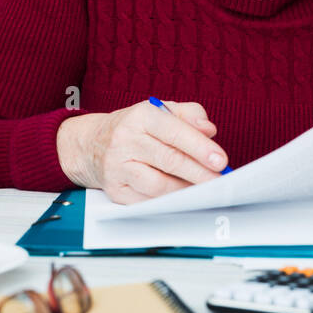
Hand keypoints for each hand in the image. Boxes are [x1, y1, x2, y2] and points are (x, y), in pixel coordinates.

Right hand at [56, 100, 228, 203]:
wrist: (91, 144)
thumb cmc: (135, 127)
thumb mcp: (160, 110)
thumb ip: (189, 114)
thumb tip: (209, 130)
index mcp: (141, 116)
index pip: (174, 131)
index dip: (200, 147)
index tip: (221, 160)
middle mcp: (125, 140)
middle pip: (169, 160)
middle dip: (199, 173)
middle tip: (220, 181)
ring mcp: (117, 167)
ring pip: (158, 185)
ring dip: (185, 190)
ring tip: (203, 190)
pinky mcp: (115, 190)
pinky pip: (147, 201)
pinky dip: (168, 202)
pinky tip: (181, 198)